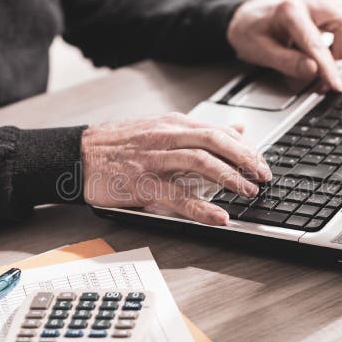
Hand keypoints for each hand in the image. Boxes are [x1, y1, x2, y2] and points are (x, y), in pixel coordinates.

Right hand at [81, 113, 271, 224]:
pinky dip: (201, 207)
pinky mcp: (142, 184)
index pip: (217, 130)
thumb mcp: (160, 129)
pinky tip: (218, 217)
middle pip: (215, 141)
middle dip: (245, 159)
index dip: (245, 147)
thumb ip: (198, 131)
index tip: (261, 162)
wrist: (77, 155)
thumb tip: (237, 128)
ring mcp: (154, 159)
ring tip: (248, 192)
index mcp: (172, 124)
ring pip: (200, 163)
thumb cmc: (117, 146)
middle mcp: (165, 137)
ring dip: (230, 178)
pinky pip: (177, 195)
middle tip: (264, 176)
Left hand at [227, 0, 341, 91]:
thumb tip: (313, 71)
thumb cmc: (249, 31)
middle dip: (339, 52)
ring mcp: (320, 3)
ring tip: (324, 56)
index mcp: (289, 10)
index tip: (337, 85)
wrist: (245, 17)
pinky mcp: (327, 8)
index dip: (329, 68)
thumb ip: (287, 62)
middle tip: (321, 69)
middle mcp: (309, 1)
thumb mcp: (259, 51)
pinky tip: (330, 45)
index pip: (316, 43)